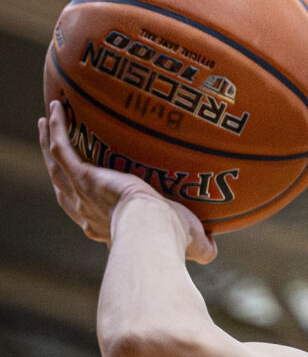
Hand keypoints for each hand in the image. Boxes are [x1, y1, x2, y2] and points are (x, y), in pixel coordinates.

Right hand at [39, 100, 216, 262]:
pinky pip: (61, 147)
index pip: (87, 214)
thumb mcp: (188, 242)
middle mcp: (88, 212)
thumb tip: (213, 249)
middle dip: (56, 169)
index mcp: (107, 228)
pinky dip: (57, 128)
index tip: (82, 192)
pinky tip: (58, 108)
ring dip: (49, 141)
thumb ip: (200, 246)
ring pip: (57, 164)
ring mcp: (82, 193)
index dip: (82, 202)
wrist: (154, 230)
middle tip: (53, 146)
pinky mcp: (83, 175)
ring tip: (46, 121)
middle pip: (63, 186)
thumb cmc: (173, 240)